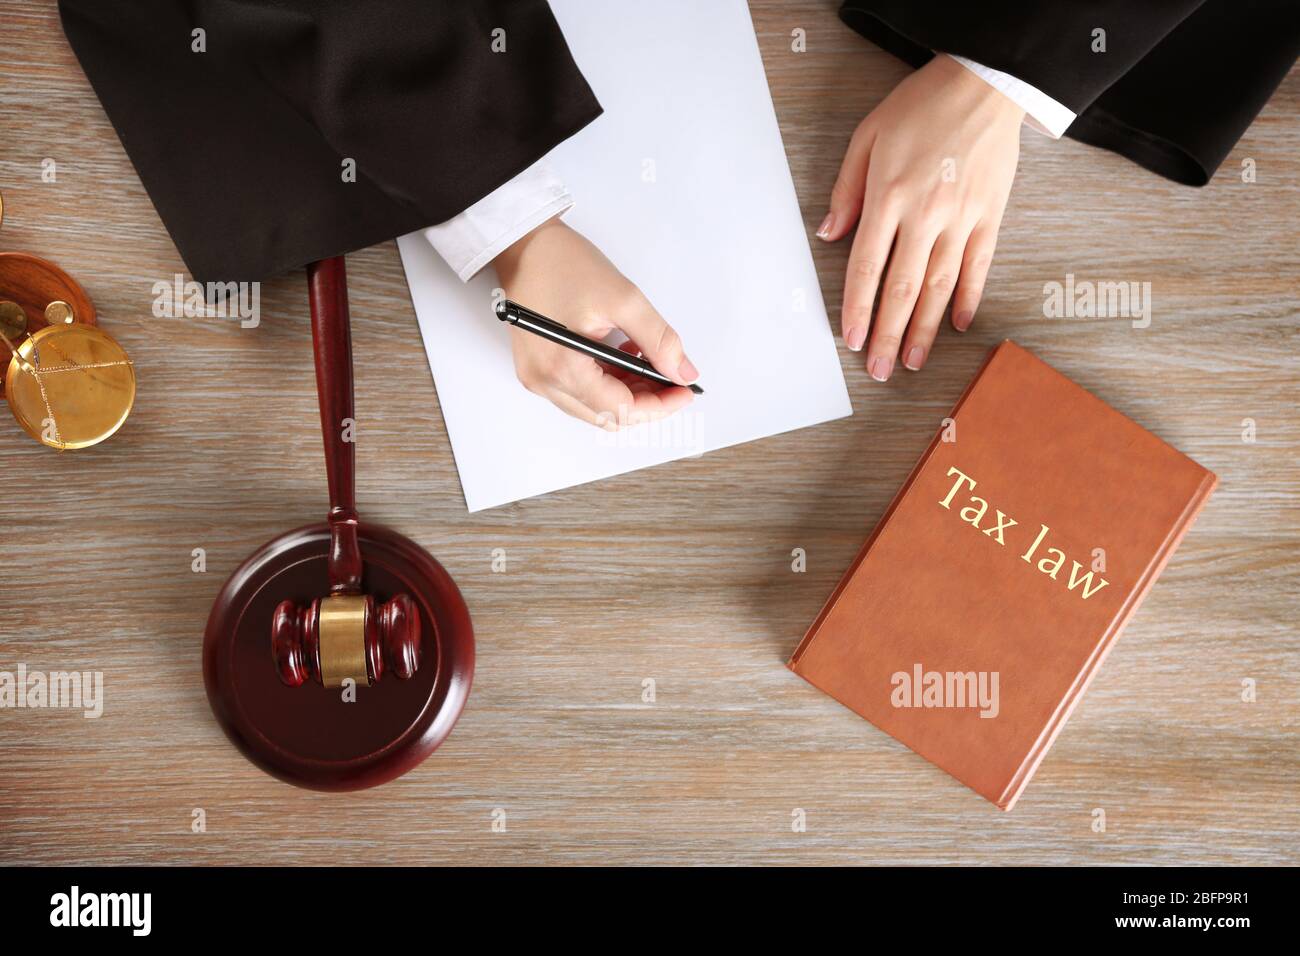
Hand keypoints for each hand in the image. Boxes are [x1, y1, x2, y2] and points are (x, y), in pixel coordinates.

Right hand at [491, 218, 698, 428]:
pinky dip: (609, 382)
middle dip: (647, 401)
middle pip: (609, 416)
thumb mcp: (622, 298)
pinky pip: (580, 392)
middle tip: (673, 377)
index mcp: (562, 367)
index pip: (621, 410)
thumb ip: (658, 339)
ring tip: (648, 360)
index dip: (659, 405)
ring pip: (596, 407)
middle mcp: (545, 381)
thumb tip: (682, 372)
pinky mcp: (538, 369)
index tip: (684, 391)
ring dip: (628, 392)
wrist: (524, 246)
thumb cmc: (562, 263)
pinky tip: (625, 357)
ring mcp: (538, 377)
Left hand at [818, 55, 1022, 377]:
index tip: (852, 339)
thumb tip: (829, 234)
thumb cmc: (921, 107)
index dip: (858, 308)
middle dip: (888, 334)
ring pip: (939, 286)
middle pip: (902, 288)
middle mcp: (925, 214)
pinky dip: (968, 298)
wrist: (984, 83)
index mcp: (889, 197)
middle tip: (880, 369)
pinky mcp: (991, 216)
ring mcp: (962, 218)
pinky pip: (979, 266)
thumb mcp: (867, 138)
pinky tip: (957, 325)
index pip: (867, 267)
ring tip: (912, 361)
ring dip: (923, 328)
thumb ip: (846, 191)